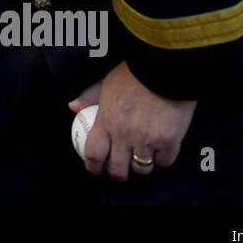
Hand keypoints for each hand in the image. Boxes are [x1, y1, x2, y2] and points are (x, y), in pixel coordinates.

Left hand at [69, 61, 195, 180]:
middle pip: (118, 169)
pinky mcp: (169, 142)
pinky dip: (162, 158)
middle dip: (118, 174)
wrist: (166, 68)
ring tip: (142, 158)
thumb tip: (73, 106)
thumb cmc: (135, 73)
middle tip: (121, 170)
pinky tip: (161, 149)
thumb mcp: (107, 82)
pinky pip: (164, 161)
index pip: (93, 155)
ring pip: (142, 169)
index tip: (95, 169)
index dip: (93, 167)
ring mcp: (147, 140)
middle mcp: (124, 134)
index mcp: (106, 121)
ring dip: (141, 166)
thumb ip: (90, 96)